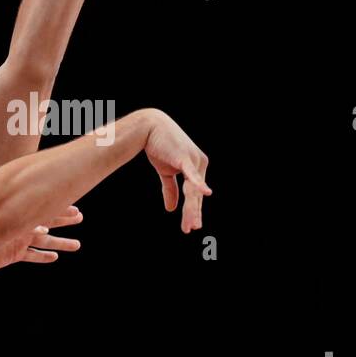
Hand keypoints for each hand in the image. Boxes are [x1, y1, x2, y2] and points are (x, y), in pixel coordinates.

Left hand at [0, 207, 82, 272]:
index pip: (44, 208)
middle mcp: (22, 226)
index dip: (60, 208)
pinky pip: (31, 256)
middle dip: (64, 220)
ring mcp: (18, 241)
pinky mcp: (13, 255)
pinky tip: (53, 257)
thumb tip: (42, 224)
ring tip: (76, 245)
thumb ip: (17, 217)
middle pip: (48, 222)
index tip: (75, 207)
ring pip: (44, 241)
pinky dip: (42, 257)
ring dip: (59, 243)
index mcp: (20, 213)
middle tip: (79, 217)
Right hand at [142, 112, 210, 232]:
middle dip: (193, 213)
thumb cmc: (159, 147)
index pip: (195, 194)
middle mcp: (199, 164)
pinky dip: (199, 184)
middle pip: (195, 194)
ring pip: (193, 190)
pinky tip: (206, 192)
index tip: (191, 225)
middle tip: (191, 228)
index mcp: (197, 168)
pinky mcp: (184, 158)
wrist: (149, 128)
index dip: (193, 210)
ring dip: (191, 208)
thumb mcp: (165, 172)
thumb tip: (171, 209)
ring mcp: (194, 161)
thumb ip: (171, 190)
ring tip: (191, 223)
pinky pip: (192, 174)